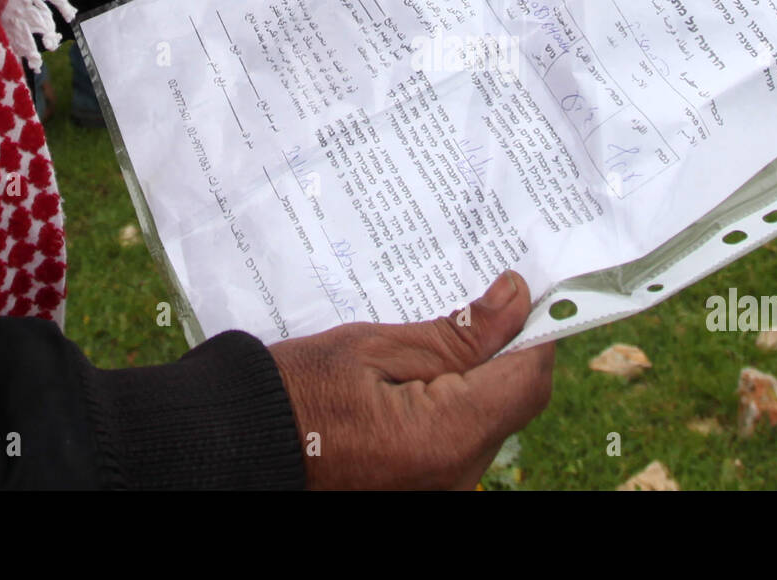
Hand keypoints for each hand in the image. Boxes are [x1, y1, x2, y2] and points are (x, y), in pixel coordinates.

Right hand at [269, 271, 554, 488]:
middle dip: (505, 349)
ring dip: (480, 374)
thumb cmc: (298, 391)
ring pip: (492, 417)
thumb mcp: (375, 345)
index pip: (528, 378)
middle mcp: (455, 474)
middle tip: (475, 302)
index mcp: (445, 438)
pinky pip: (463, 435)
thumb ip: (457, 331)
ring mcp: (442, 486)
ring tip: (439, 335)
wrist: (243, 444)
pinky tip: (425, 371)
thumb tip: (516, 299)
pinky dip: (457, 400)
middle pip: (515, 400)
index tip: (517, 291)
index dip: (533, 330)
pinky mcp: (427, 484)